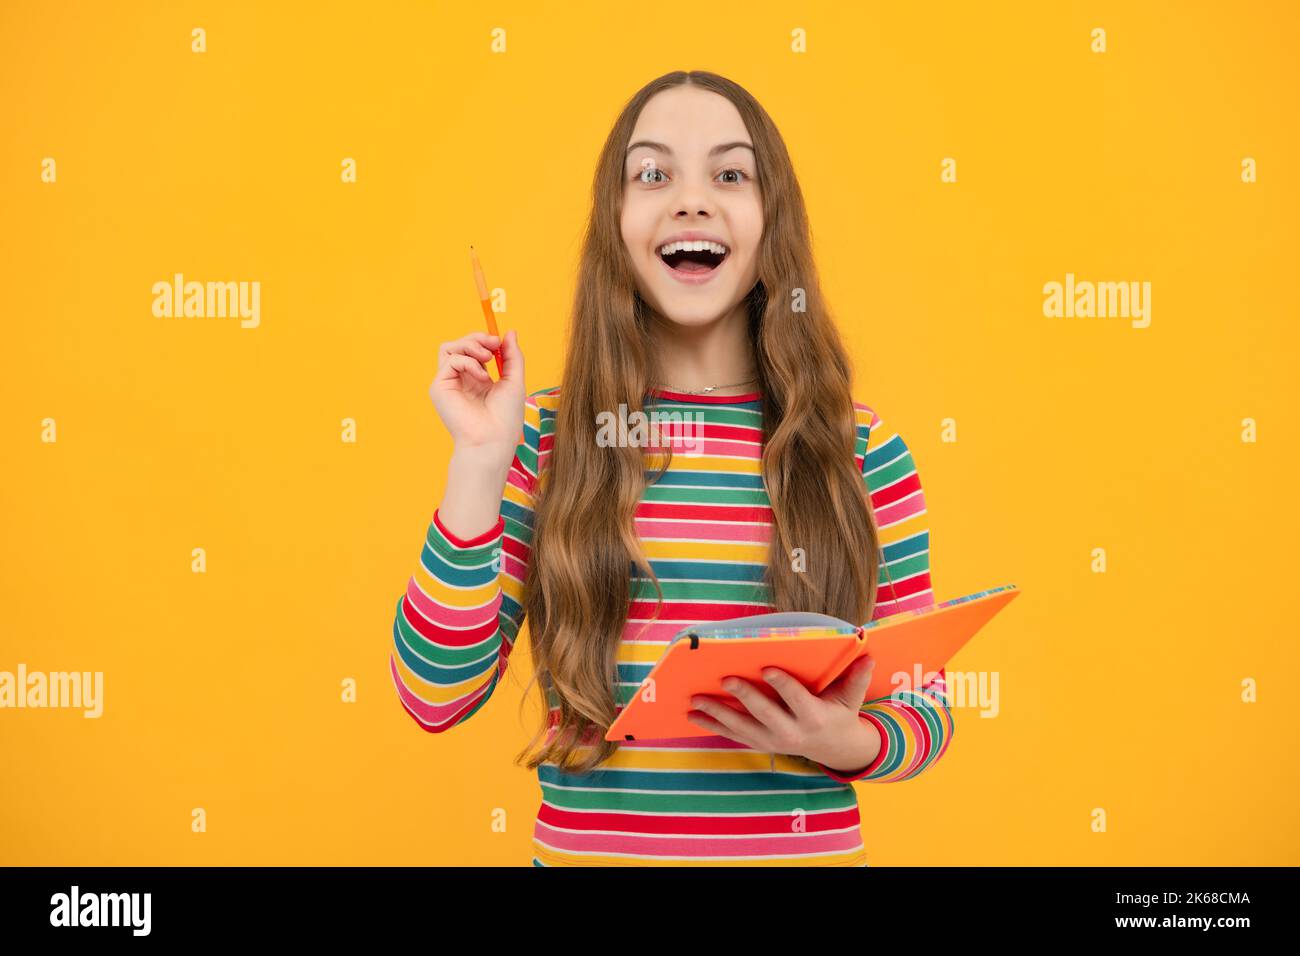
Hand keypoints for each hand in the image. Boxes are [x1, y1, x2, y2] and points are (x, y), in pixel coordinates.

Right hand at [429, 329, 524, 460]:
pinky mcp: (439, 387)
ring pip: (449, 348)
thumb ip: (513, 356)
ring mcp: (449, 383)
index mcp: (477, 379)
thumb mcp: (514, 380)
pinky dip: (468, 362)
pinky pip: (450, 360)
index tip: (499, 341)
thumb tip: (510, 332)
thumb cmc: (506, 417)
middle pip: (458, 344)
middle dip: (477, 338)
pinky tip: (482, 377)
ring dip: (470, 345)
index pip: (473, 349)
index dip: (484, 340)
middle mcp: (460, 380)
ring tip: (487, 358)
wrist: (493, 439)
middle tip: (493, 344)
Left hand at [686, 654, 881, 772]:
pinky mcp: (761, 744)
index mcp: (813, 718)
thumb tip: (868, 654)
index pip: (796, 699)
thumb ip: (857, 678)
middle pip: (764, 714)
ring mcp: (773, 741)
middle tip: (724, 680)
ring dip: (717, 714)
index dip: (782, 685)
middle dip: (743, 697)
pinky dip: (714, 725)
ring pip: (742, 728)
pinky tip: (694, 715)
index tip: (766, 668)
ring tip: (696, 700)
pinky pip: (734, 735)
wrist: (835, 749)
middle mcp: (791, 733)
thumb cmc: (840, 714)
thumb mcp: (851, 699)